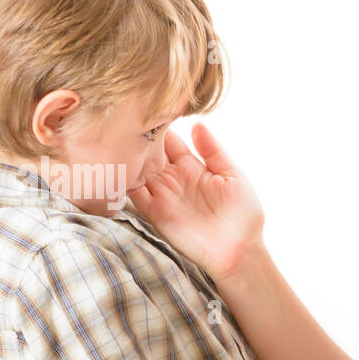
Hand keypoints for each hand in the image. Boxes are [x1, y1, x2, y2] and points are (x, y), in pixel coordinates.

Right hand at [127, 124, 264, 279]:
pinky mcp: (155, 213)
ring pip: (137, 170)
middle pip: (149, 152)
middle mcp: (173, 178)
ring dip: (127, 157)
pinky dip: (123, 182)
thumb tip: (197, 123)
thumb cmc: (243, 215)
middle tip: (123, 118)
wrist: (239, 251)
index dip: (159, 126)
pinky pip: (133, 195)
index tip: (147, 108)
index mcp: (192, 166)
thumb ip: (213, 151)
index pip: (169, 140)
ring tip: (114, 137)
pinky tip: (116, 166)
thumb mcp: (234, 177)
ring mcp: (162, 195)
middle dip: (137, 138)